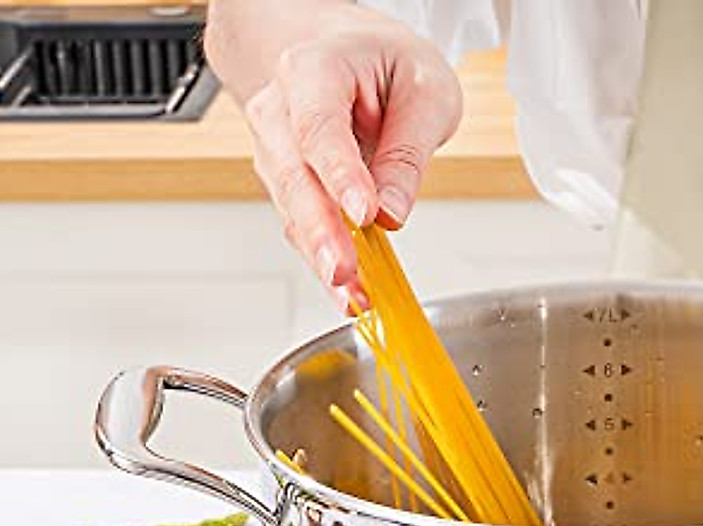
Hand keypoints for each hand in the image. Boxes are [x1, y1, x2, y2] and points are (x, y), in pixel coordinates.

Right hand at [206, 0, 462, 307]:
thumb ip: (408, 151)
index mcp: (314, 69)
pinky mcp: (287, 186)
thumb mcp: (425, 91)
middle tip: (344, 271)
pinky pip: (301, 228)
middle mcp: (281, 109)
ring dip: (322, 256)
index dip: (340, 174)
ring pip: (292, 209)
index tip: (363, 214)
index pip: (320, 126)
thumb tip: (393, 211)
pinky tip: (348, 293)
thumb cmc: (386, 64)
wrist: (348, 53)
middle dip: (320, 230)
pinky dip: (324, 262)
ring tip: (354, 295)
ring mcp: (276, 149)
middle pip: (294, 175)